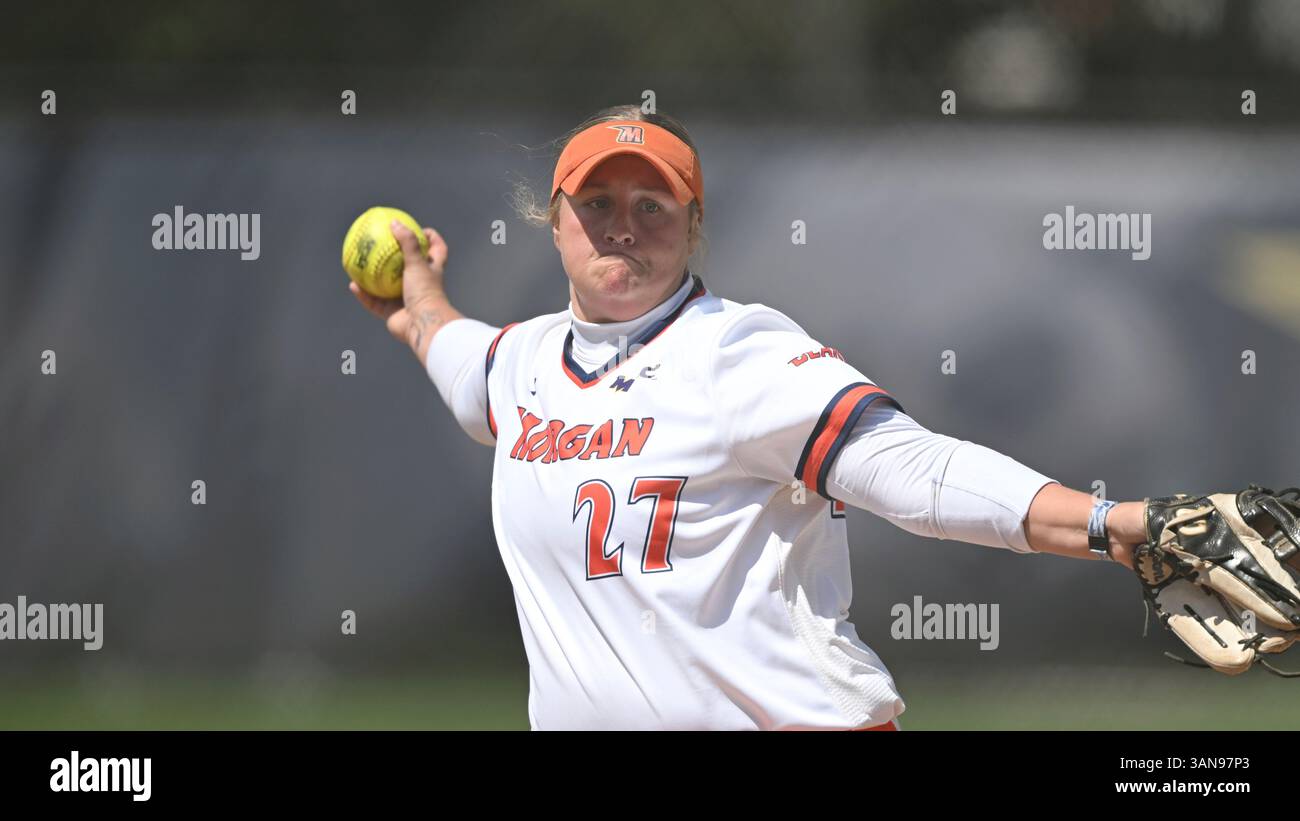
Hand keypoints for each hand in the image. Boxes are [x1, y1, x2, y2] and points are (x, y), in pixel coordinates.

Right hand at [349, 221, 461, 358]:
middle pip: (409, 268)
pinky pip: (374, 302)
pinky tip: (352, 285)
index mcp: (431, 273)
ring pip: (386, 287)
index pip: (438, 252)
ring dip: (372, 278)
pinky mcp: (392, 315)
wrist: (423, 325)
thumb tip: (394, 223)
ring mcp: (405, 301)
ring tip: (359, 265)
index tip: (422, 230)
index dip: (433, 239)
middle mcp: (419, 286)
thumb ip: (408, 242)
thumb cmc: (425, 292)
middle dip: (396, 258)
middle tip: (381, 244)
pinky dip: (364, 295)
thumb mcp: (418, 263)